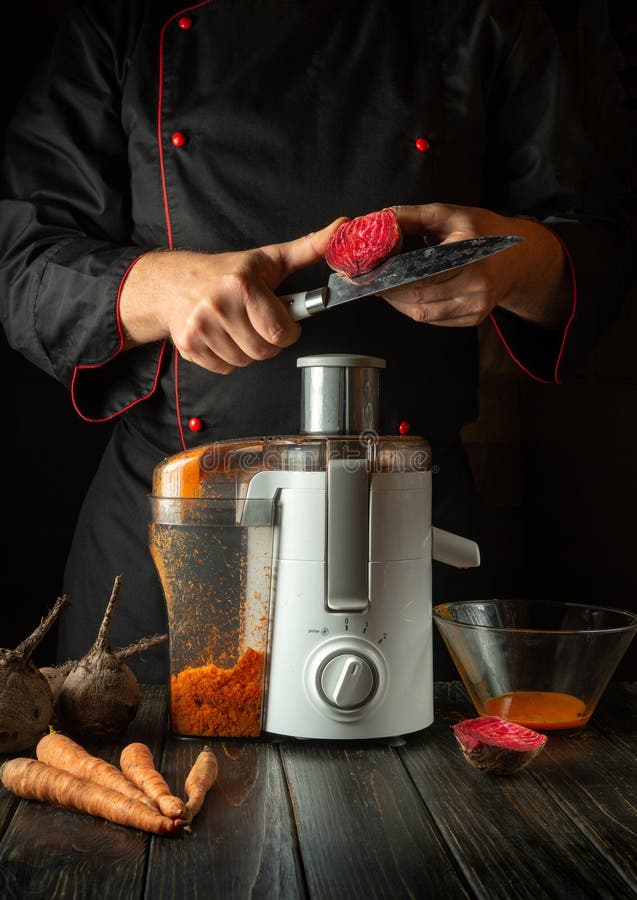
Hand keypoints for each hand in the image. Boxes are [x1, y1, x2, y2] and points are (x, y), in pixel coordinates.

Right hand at [120, 218, 345, 373]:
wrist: (174, 282)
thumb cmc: (228, 272)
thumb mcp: (271, 258)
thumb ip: (309, 248)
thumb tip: (343, 228)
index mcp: (242, 285)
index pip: (280, 333)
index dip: (287, 331)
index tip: (280, 319)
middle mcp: (218, 305)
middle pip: (264, 351)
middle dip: (267, 340)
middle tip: (257, 321)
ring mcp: (200, 327)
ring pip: (245, 362)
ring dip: (246, 349)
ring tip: (238, 325)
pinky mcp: (189, 346)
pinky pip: (224, 369)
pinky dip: (227, 358)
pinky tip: (221, 335)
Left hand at [382, 203, 568, 327]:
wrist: (518, 257)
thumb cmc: (484, 232)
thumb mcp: (451, 214)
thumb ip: (413, 216)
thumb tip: (379, 220)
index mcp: (470, 252)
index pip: (421, 273)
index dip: (392, 278)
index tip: (371, 275)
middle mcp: (477, 282)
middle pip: (420, 297)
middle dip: (390, 292)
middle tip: (371, 284)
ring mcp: (477, 304)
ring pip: (424, 313)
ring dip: (399, 304)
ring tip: (386, 290)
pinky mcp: (474, 318)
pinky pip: (434, 320)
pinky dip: (416, 310)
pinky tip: (408, 297)